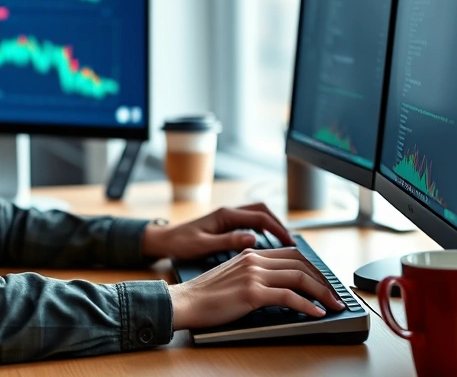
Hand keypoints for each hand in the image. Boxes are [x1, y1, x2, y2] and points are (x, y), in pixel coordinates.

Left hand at [141, 203, 293, 260]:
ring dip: (272, 225)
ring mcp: (228, 216)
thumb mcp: (203, 246)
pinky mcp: (226, 223)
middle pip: (263, 211)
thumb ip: (228, 241)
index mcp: (226, 215)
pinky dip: (263, 228)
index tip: (290, 243)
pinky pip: (250, 221)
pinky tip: (266, 243)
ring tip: (284, 243)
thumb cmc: (180, 244)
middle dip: (279, 224)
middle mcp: (229, 212)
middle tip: (292, 242)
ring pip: (257, 215)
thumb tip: (254, 238)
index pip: (260, 218)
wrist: (164, 240)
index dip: (278, 229)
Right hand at [168, 247, 345, 329]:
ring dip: (322, 293)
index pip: (292, 255)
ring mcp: (253, 275)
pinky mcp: (252, 292)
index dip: (313, 268)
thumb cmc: (205, 295)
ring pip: (299, 277)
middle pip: (300, 263)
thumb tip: (277, 284)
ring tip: (333, 305)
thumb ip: (253, 273)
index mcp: (251, 253)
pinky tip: (316, 313)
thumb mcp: (232, 276)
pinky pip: (289, 297)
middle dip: (323, 280)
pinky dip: (307, 305)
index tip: (324, 282)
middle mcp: (254, 259)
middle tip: (335, 295)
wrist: (185, 302)